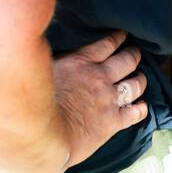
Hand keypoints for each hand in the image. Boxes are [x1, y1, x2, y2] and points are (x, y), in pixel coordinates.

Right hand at [52, 30, 147, 172]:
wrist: (38, 136)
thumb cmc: (30, 104)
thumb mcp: (39, 71)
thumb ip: (52, 61)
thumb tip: (45, 51)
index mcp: (80, 62)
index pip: (107, 44)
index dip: (119, 38)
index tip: (124, 36)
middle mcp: (99, 77)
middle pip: (128, 60)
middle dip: (134, 55)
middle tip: (135, 54)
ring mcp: (109, 99)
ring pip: (136, 83)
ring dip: (140, 79)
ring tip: (140, 78)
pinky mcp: (113, 121)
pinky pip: (136, 112)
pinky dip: (141, 108)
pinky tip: (141, 106)